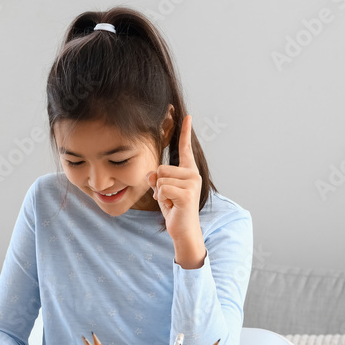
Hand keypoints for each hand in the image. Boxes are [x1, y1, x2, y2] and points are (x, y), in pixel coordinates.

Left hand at [147, 114, 205, 268]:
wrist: (183, 230)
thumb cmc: (173, 208)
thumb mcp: (161, 190)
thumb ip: (156, 178)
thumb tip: (151, 174)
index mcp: (188, 171)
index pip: (185, 148)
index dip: (185, 131)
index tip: (187, 115)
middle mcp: (193, 174)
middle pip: (160, 168)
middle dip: (158, 184)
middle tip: (168, 197)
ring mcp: (192, 184)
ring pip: (160, 179)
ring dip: (160, 193)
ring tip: (170, 201)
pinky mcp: (187, 194)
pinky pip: (162, 189)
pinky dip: (162, 199)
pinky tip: (171, 206)